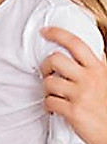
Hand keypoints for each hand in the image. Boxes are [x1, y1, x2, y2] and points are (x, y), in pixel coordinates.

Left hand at [41, 26, 106, 143]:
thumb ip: (99, 66)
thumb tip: (94, 51)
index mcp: (99, 68)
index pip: (77, 43)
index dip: (58, 34)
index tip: (45, 32)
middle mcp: (90, 78)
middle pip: (55, 59)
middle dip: (46, 67)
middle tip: (49, 75)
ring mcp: (81, 94)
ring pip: (49, 82)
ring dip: (47, 89)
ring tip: (55, 95)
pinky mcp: (73, 111)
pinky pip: (49, 102)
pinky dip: (48, 105)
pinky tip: (55, 108)